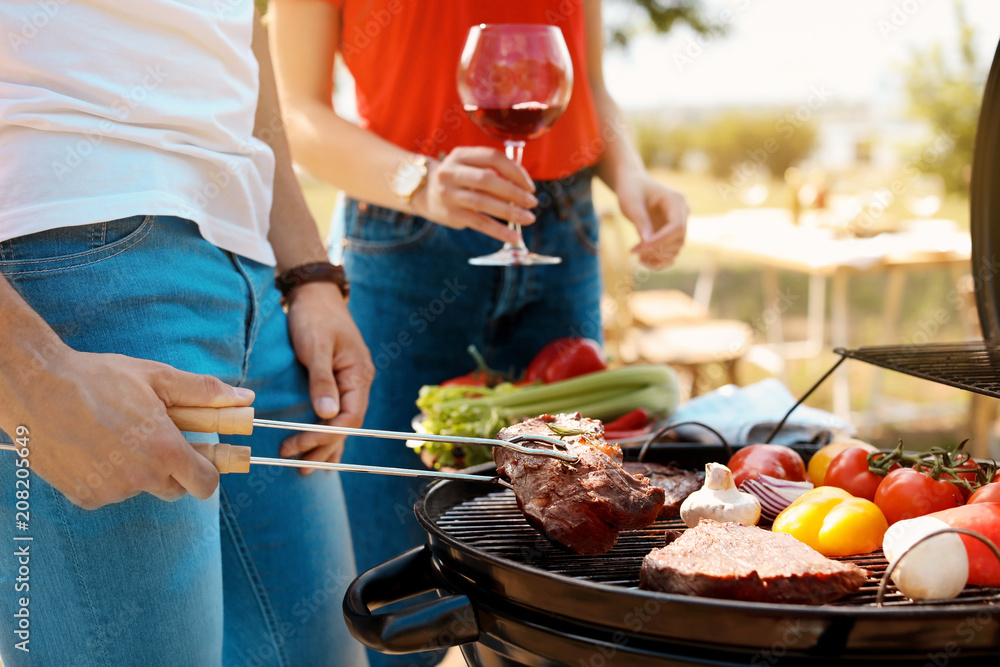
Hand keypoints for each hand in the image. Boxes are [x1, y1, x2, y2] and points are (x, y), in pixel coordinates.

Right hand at [6, 350, 253, 509]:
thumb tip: (246, 398)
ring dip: (138, 471)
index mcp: (165, 451)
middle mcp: (140, 478)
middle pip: (175, 490)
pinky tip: (94, 447)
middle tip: (157, 440)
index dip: (209, 471)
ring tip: (117, 435)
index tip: (203, 457)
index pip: (206, 485)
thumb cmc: (100, 378)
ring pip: (140, 489)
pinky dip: (108, 476)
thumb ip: (205, 393)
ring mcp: (110, 492)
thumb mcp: (158, 378)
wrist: (35, 387)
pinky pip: (109, 493)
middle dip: (174, 470)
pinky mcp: (84, 497)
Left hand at [280, 282, 373, 470]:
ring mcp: (350, 383)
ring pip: (343, 424)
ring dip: (327, 447)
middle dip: (323, 448)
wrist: (315, 295)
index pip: (348, 418)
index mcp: (358, 376)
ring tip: (308, 468)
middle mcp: (358, 383)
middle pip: (346, 427)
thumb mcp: (316, 346)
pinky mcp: (337, 382)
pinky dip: (326, 433)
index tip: (297, 445)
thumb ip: (321, 380)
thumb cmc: (315, 317)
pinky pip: (337, 414)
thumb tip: (326, 414)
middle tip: (298, 465)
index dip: (324, 436)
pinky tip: (318, 447)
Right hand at [412, 146, 538, 243]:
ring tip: (528, 218)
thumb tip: (524, 188)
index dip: (515, 171)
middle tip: (532, 203)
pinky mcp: (451, 214)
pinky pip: (479, 223)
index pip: (493, 158)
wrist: (423, 192)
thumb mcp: (470, 166)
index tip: (530, 186)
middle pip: (488, 179)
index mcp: (461, 155)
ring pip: (483, 202)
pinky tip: (513, 237)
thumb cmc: (457, 179)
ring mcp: (449, 194)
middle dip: (515, 192)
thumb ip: (493, 171)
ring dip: (510, 212)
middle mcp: (451, 172)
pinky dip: (498, 231)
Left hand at [616, 174, 688, 268]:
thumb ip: (640, 221)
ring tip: (637, 257)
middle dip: (657, 250)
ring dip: (658, 257)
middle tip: (634, 252)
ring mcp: (679, 223)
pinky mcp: (672, 233)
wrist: (633, 185)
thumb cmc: (632, 190)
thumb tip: (647, 243)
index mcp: (675, 201)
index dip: (661, 240)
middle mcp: (682, 212)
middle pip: (678, 239)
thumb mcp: (631, 203)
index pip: (676, 227)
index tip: (640, 248)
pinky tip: (643, 260)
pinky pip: (671, 251)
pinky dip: (660, 259)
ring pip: (676, 248)